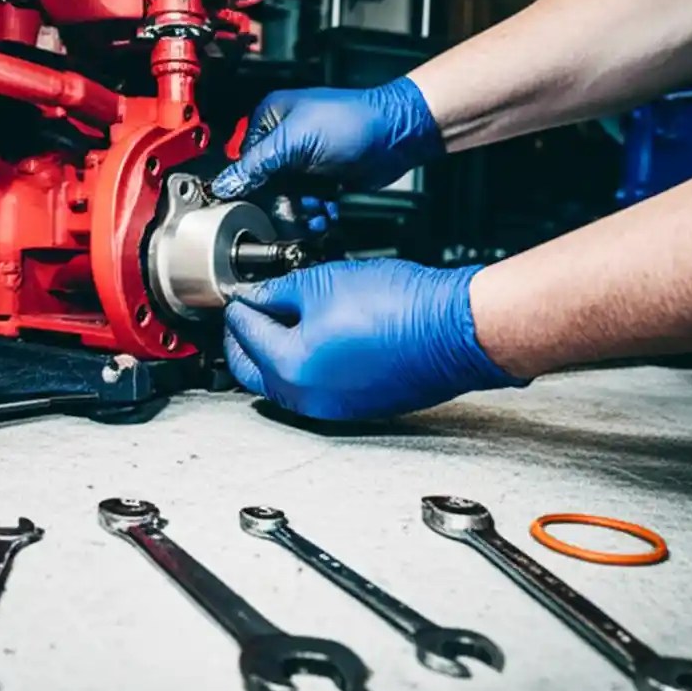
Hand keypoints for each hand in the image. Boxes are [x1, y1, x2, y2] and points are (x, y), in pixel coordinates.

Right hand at [210, 77, 444, 224]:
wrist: (398, 135)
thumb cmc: (352, 123)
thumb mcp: (296, 141)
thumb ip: (258, 164)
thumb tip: (224, 184)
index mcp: (269, 120)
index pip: (242, 164)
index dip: (249, 190)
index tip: (256, 210)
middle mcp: (282, 141)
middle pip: (263, 188)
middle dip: (282, 205)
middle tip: (299, 209)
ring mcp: (302, 162)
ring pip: (285, 201)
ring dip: (301, 214)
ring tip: (318, 213)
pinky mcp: (320, 180)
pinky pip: (306, 206)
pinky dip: (316, 214)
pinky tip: (327, 211)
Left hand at [223, 259, 526, 420]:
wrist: (454, 329)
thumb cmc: (401, 307)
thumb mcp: (323, 282)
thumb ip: (278, 290)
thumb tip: (257, 295)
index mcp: (290, 366)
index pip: (244, 334)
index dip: (238, 307)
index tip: (237, 294)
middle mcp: (307, 397)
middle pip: (253, 370)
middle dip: (243, 340)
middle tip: (246, 314)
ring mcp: (332, 408)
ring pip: (283, 384)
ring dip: (272, 355)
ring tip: (277, 324)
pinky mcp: (356, 407)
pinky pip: (314, 389)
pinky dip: (303, 367)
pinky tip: (313, 342)